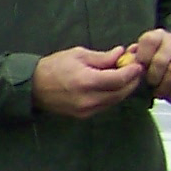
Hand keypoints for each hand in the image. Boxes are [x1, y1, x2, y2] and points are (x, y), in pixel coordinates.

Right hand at [32, 46, 146, 118]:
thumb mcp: (78, 55)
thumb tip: (121, 54)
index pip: (120, 79)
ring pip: (115, 100)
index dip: (132, 71)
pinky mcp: (84, 115)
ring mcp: (87, 110)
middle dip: (132, 81)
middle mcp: (89, 99)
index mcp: (87, 81)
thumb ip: (102, 57)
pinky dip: (113, 95)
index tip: (138, 63)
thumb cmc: (53, 67)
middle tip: (136, 70)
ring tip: (126, 76)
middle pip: (122, 92)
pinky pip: (106, 105)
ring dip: (124, 89)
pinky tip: (112, 86)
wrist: (32, 87)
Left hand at [124, 28, 170, 105]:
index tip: (140, 74)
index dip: (143, 59)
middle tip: (151, 88)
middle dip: (154, 78)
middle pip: (161, 60)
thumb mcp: (144, 58)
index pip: (149, 41)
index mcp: (157, 35)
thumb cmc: (156, 63)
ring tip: (160, 94)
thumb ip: (133, 59)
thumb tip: (125, 62)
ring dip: (165, 86)